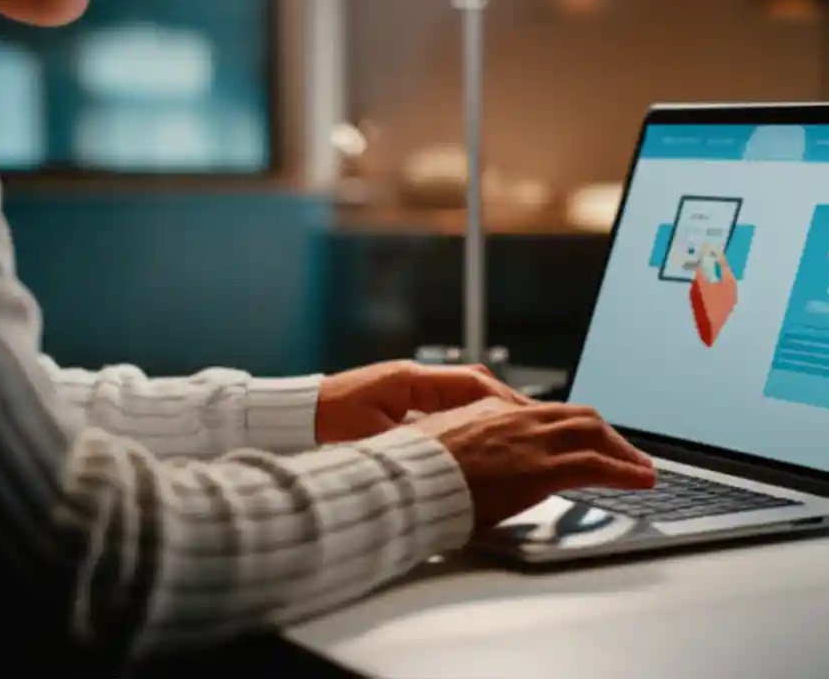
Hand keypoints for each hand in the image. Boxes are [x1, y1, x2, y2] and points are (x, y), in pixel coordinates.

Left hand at [316, 360, 532, 444]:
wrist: (294, 415)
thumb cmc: (326, 424)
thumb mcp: (374, 438)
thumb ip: (414, 442)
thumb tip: (451, 451)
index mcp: (410, 379)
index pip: (472, 382)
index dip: (505, 400)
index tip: (529, 417)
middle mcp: (414, 377)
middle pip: (475, 384)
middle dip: (506, 403)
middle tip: (534, 424)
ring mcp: (409, 386)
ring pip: (463, 393)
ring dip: (490, 408)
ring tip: (517, 430)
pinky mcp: (402, 400)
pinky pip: (446, 403)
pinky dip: (468, 416)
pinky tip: (481, 434)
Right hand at [413, 398, 656, 531]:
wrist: (408, 482)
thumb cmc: (412, 472)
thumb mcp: (434, 446)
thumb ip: (459, 446)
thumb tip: (462, 460)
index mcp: (491, 411)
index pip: (544, 414)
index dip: (570, 427)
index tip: (583, 441)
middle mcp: (517, 418)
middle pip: (578, 417)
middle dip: (607, 435)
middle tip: (625, 452)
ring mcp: (532, 441)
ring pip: (594, 434)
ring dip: (623, 452)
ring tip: (641, 468)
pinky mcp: (543, 469)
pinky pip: (597, 465)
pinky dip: (625, 471)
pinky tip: (641, 481)